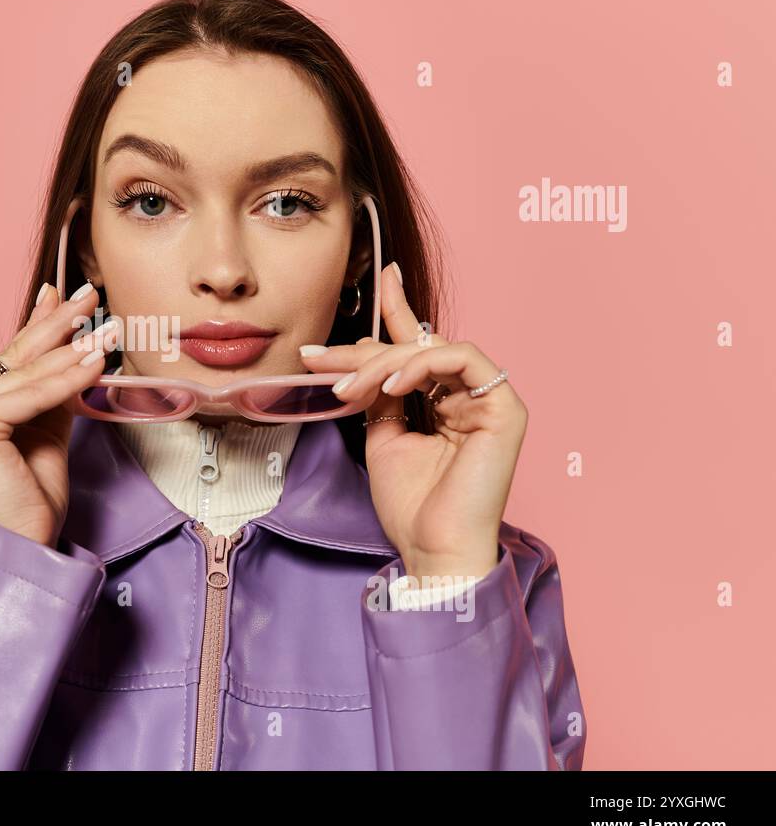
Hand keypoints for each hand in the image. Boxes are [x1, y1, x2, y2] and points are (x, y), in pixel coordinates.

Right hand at [0, 281, 119, 547]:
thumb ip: (52, 385)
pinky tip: (95, 361)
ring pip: (24, 376)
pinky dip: (65, 379)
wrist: (21, 550)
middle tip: (92, 294)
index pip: (6, 360)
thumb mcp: (47, 428)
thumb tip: (73, 337)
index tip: (64, 293)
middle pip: (13, 360)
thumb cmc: (30, 500)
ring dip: (72, 350)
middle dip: (58, 325)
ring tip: (108, 331)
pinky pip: (28, 396)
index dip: (39, 325)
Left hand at [299, 263, 526, 584]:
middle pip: (416, 348)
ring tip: (349, 388)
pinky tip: (390, 385)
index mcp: (446, 403)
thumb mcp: (383, 436)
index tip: (380, 276)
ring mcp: (490, 400)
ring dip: (383, 362)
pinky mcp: (505, 407)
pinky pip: (461, 359)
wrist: (432, 550)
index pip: (421, 347)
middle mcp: (470, 396)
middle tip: (319, 360)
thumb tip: (365, 357)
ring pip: (433, 350)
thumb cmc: (412, 506)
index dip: (400, 310)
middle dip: (362, 350)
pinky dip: (420, 365)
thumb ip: (381, 395)